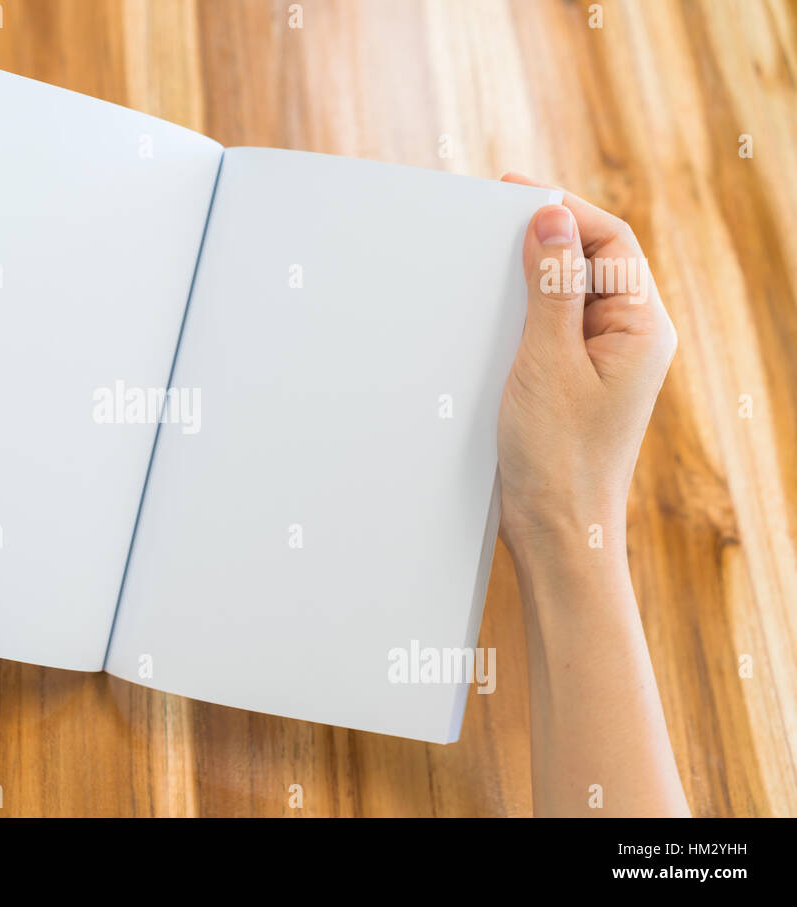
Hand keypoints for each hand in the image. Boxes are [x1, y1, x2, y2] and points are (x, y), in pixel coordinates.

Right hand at [495, 176, 687, 815]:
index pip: (611, 242)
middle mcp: (629, 339)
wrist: (557, 534)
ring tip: (484, 266)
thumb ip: (551, 285)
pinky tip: (489, 315)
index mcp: (641, 327)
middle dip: (544, 238)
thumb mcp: (546, 361)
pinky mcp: (573, 382)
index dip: (564, 211)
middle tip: (487, 224)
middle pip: (592, 261)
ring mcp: (602, 361)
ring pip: (567, 294)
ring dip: (529, 276)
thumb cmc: (558, 460)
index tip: (511, 195)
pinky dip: (521, 312)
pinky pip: (551, 327)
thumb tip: (550, 216)